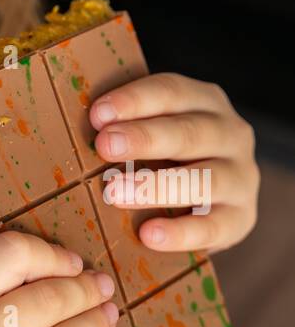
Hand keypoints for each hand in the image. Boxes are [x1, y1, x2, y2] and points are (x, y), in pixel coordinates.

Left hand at [89, 73, 258, 256]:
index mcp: (205, 101)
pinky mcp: (242, 218)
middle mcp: (231, 133)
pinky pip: (213, 226)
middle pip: (189, 132)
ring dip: (157, 185)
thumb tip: (84, 126)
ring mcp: (241, 176)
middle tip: (105, 146)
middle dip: (144, 138)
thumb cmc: (168, 155)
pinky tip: (149, 234)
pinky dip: (181, 232)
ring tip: (116, 193)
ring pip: (205, 179)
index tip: (98, 114)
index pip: (172, 92)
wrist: (214, 199)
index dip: (134, 101)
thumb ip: (128, 124)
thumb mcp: (155, 129)